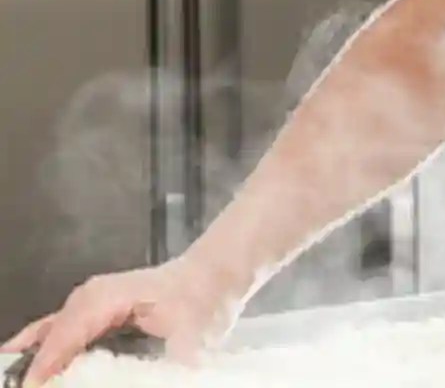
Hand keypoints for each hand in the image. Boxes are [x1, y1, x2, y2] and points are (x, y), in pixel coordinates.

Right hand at [2, 257, 244, 384]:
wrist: (216, 273)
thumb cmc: (205, 298)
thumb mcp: (196, 332)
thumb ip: (179, 359)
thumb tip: (176, 378)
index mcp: (109, 297)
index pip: (68, 333)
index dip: (49, 362)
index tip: (33, 386)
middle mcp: (93, 296)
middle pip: (52, 334)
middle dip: (36, 364)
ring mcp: (94, 301)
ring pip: (52, 332)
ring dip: (38, 358)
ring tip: (22, 381)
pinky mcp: (100, 311)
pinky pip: (64, 332)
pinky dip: (50, 350)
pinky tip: (37, 368)